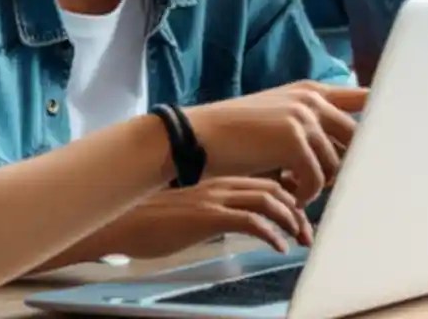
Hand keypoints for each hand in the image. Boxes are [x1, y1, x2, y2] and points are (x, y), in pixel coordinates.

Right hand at [101, 177, 312, 257]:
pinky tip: (277, 247)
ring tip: (299, 240)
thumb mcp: (190, 209)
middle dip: (297, 210)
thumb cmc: (150, 219)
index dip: (288, 197)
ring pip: (269, 200)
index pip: (266, 179)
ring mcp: (215, 199)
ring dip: (290, 221)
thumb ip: (214, 208)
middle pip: (274, 187)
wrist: (121, 221)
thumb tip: (233, 219)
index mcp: (217, 180)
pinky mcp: (209, 217)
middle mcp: (220, 184)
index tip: (298, 218)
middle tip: (306, 232)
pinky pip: (252, 222)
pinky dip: (272, 234)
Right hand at [185, 81, 366, 206]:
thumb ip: (309, 124)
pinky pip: (317, 178)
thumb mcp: (276, 118)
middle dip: (349, 166)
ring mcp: (304, 118)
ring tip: (298, 190)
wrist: (200, 136)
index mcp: (310, 91)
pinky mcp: (294, 139)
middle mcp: (312, 100)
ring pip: (335, 164)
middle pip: (357, 137)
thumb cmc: (235, 133)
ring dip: (321, 184)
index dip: (383, 112)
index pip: (363, 97)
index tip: (401, 126)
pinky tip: (292, 194)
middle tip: (339, 186)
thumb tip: (341, 150)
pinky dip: (306, 193)